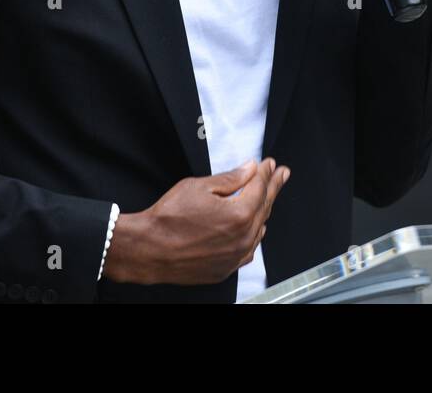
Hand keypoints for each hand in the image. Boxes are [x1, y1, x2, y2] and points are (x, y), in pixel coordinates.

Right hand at [102, 158, 289, 284]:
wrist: (149, 249)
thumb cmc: (169, 218)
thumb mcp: (199, 187)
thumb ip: (230, 178)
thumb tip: (250, 169)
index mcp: (239, 214)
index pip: (259, 187)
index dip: (266, 172)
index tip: (270, 163)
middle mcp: (243, 238)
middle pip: (265, 206)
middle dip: (273, 187)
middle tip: (281, 174)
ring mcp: (236, 256)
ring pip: (259, 229)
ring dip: (264, 210)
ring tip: (269, 195)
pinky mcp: (226, 268)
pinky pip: (248, 249)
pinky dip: (254, 234)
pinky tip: (255, 227)